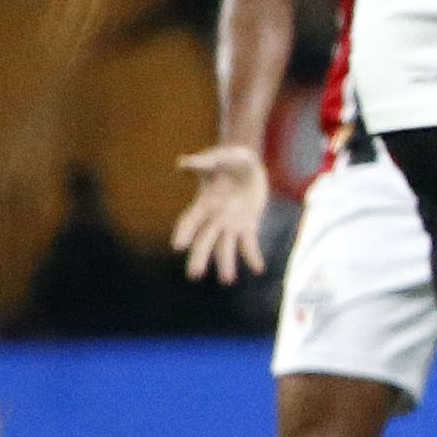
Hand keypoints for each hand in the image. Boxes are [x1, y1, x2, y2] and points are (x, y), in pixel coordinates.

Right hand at [172, 146, 270, 280]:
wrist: (247, 164)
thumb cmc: (229, 159)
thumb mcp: (220, 157)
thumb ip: (204, 162)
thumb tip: (182, 163)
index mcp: (204, 202)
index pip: (190, 220)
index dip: (184, 232)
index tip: (177, 246)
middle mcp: (214, 217)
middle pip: (204, 240)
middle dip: (199, 257)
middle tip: (194, 275)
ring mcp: (230, 223)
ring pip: (225, 247)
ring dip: (225, 263)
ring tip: (227, 280)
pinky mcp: (248, 224)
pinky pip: (250, 243)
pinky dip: (253, 256)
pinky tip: (258, 269)